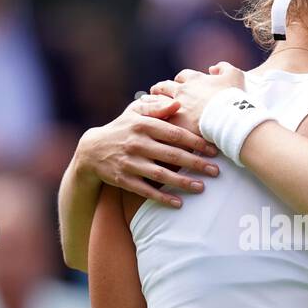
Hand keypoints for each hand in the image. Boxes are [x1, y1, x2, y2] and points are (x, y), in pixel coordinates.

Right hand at [76, 96, 219, 205]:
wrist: (92, 150)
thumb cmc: (122, 128)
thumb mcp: (135, 112)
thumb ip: (157, 106)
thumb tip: (178, 103)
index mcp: (143, 124)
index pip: (174, 133)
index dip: (196, 142)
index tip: (213, 150)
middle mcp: (136, 143)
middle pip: (172, 155)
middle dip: (196, 163)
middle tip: (216, 171)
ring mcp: (129, 162)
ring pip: (161, 174)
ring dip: (182, 182)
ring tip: (202, 187)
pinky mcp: (123, 179)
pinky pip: (146, 190)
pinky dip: (162, 197)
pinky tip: (178, 203)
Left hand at [148, 61, 245, 136]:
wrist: (231, 117)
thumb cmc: (233, 97)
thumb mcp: (235, 76)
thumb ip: (224, 68)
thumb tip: (213, 68)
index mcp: (195, 79)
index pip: (182, 76)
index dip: (180, 80)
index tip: (179, 84)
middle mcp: (182, 91)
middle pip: (165, 86)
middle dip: (161, 88)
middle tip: (156, 91)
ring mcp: (177, 107)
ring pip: (158, 101)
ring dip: (153, 102)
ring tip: (147, 104)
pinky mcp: (175, 123)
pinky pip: (160, 120)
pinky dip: (155, 120)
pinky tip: (152, 123)